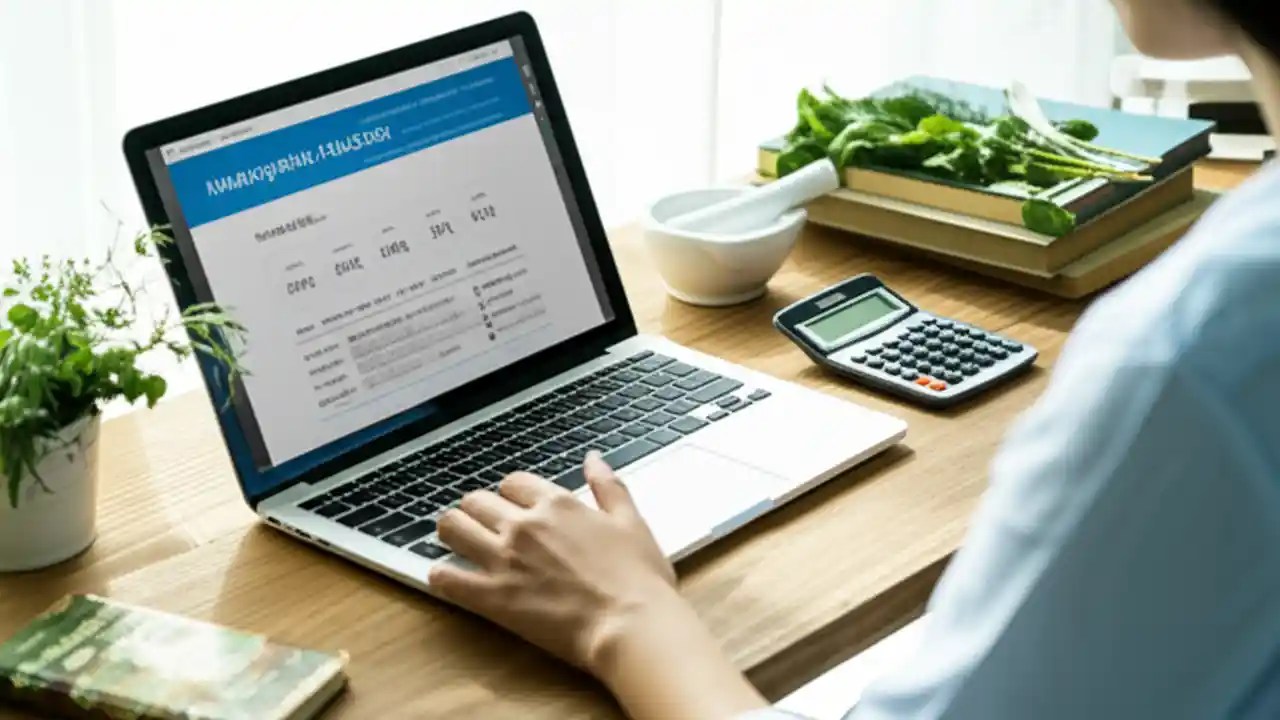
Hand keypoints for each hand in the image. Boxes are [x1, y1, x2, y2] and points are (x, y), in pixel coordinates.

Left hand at [430, 451, 678, 673]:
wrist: (631, 625)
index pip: (513, 483)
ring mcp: (504, 560)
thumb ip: (608, 486)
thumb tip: (594, 458)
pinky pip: (447, 578)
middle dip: (477, 510)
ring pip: (453, 528)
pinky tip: (444, 576)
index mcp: (557, 504)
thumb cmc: (639, 579)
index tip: (513, 507)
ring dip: (452, 531)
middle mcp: (524, 525)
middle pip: (477, 501)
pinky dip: (441, 575)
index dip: (510, 494)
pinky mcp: (492, 597)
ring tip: (456, 540)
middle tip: (481, 525)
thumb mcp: (631, 522)